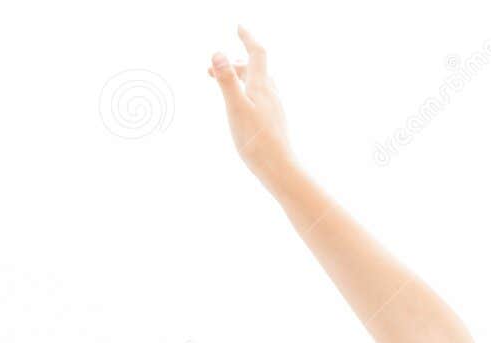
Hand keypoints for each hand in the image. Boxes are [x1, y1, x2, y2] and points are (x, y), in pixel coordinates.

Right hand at [207, 27, 293, 182]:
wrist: (279, 168)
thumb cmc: (256, 141)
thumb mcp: (236, 108)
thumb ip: (227, 81)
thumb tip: (218, 53)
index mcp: (261, 86)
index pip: (256, 53)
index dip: (248, 38)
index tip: (239, 27)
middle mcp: (270, 93)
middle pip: (255, 68)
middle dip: (235, 63)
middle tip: (211, 70)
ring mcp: (274, 107)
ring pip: (258, 83)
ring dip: (241, 78)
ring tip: (226, 84)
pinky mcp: (274, 121)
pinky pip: (261, 98)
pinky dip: (248, 92)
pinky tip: (244, 107)